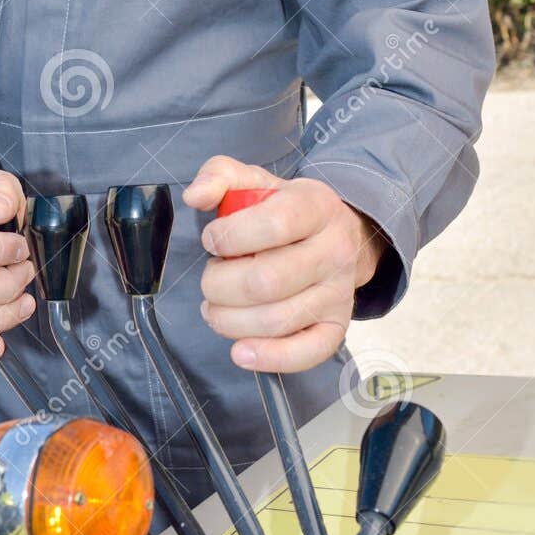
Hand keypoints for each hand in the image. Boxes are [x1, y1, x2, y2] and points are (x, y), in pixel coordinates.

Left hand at [181, 155, 388, 372]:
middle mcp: (335, 251)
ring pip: (277, 320)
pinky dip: (269, 358)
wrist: (339, 235)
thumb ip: (220, 176)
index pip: (274, 224)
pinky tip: (240, 351)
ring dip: (229, 320)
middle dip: (219, 284)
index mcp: (316, 206)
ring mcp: (339, 292)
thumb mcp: (256, 180)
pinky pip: (307, 352)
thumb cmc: (286, 209)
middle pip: (267, 281)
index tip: (212, 239)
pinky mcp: (336, 326)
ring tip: (215, 308)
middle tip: (211, 277)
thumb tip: (196, 196)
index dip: (230, 236)